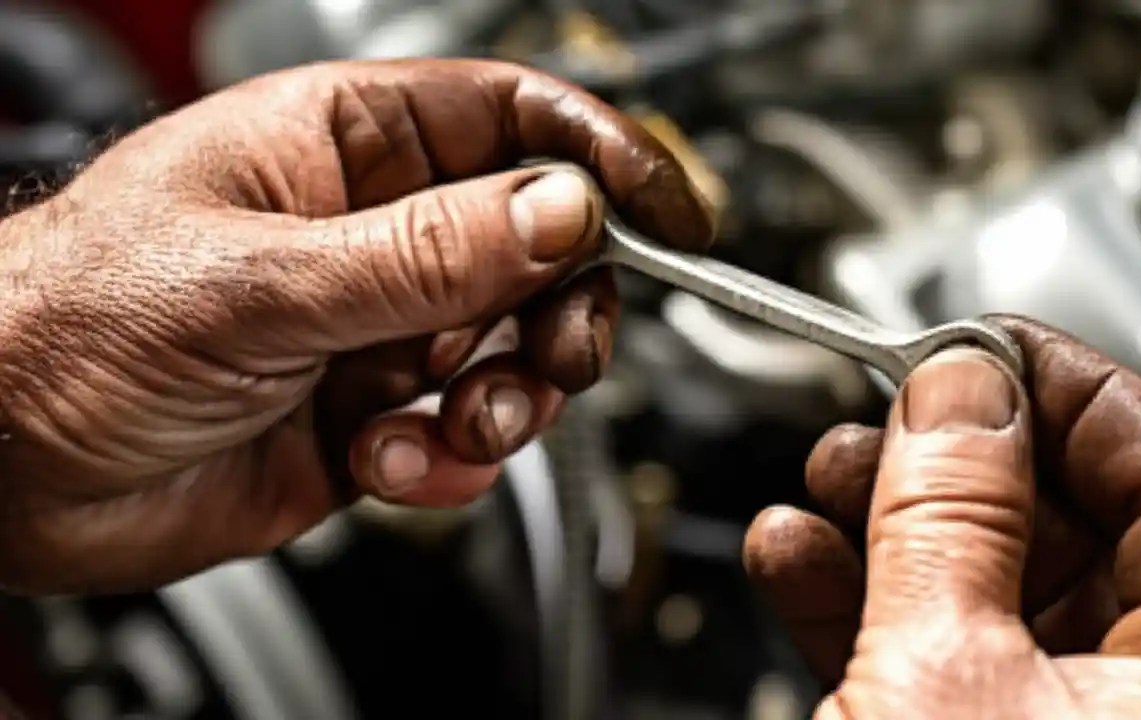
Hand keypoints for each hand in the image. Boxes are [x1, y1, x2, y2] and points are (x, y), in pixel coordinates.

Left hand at [0, 59, 712, 593]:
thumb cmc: (66, 323)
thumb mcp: (259, 278)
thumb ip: (426, 253)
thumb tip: (562, 211)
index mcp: (345, 150)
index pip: (513, 122)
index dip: (603, 160)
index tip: (671, 214)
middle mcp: (374, 234)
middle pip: (540, 248)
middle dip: (561, 309)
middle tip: (551, 354)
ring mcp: (376, 329)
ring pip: (511, 349)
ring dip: (504, 398)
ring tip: (450, 421)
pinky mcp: (370, 418)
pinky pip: (461, 433)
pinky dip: (446, 460)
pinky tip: (387, 459)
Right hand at [744, 317, 1140, 717]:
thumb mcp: (944, 673)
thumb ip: (953, 518)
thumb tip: (963, 389)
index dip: (1082, 394)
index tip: (989, 346)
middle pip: (1077, 531)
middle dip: (958, 458)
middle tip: (892, 408)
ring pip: (989, 591)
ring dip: (886, 524)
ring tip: (823, 480)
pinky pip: (929, 658)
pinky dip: (856, 605)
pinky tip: (796, 558)